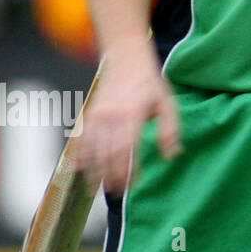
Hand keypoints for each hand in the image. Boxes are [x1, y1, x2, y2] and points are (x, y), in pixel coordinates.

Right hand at [74, 38, 180, 193]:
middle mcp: (111, 117)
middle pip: (106, 152)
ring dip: (93, 169)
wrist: (126, 60)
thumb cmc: (150, 84)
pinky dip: (79, 154)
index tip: (131, 184)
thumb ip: (170, 131)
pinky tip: (78, 168)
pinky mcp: (89, 114)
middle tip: (115, 191)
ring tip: (96, 187)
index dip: (127, 169)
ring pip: (91, 148)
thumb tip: (172, 155)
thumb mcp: (168, 104)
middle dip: (109, 174)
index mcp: (132, 115)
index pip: (126, 149)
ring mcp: (97, 115)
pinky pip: (81, 138)